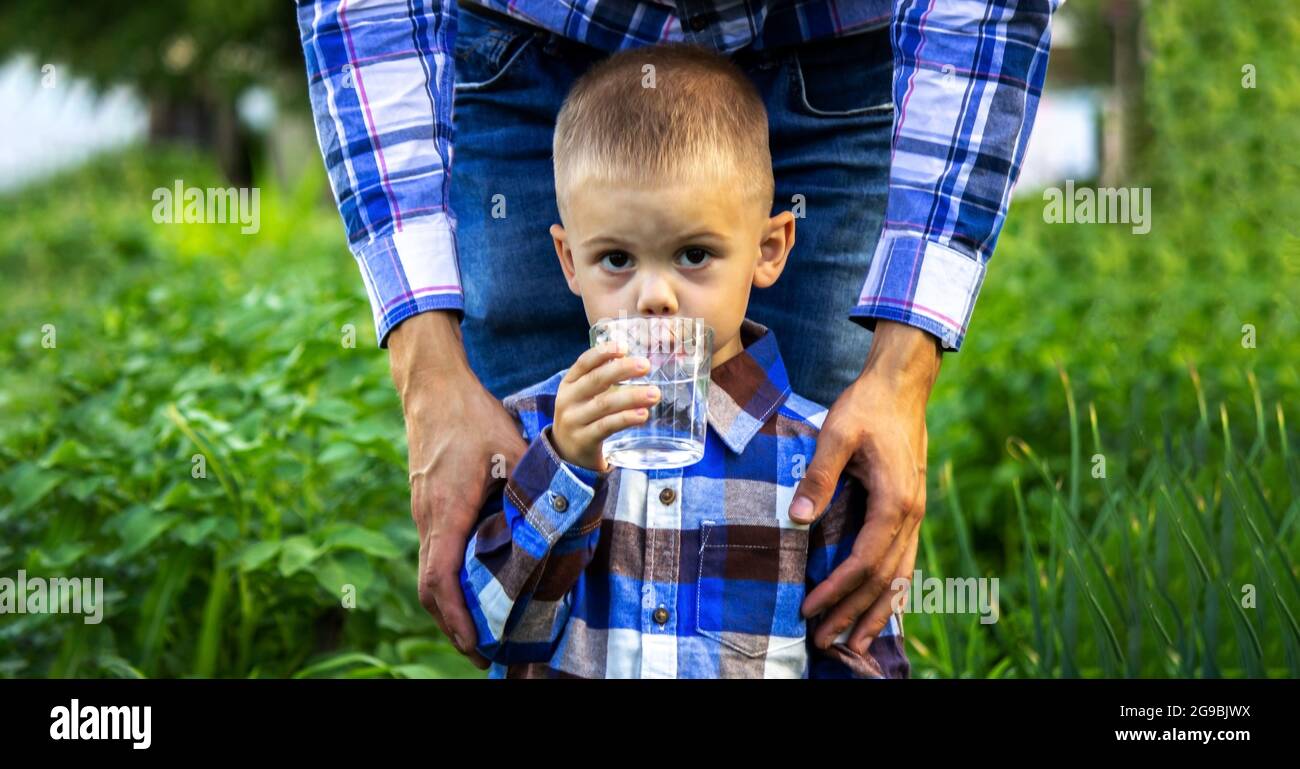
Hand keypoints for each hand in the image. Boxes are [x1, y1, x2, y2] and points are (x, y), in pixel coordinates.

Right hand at [388, 311, 526, 670]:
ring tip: (482, 629)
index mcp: (446, 511)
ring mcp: (423, 511)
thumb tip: (561, 520)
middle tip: (484, 653)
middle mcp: (428, 518)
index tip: (476, 645)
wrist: (433, 386)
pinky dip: (449, 579)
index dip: (456, 618)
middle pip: (430, 589)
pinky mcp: (427, 503)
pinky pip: (435, 552)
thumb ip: (532, 488)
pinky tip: (475, 584)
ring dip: (452, 605)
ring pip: (431, 572)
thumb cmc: (471, 416)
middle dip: (454, 626)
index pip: (439, 580)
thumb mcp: (510, 450)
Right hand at [551, 341, 659, 471]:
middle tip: (645, 365)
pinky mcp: (583, 440)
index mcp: (569, 382)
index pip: (584, 362)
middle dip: (622, 370)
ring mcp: (574, 421)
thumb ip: (604, 378)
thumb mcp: (584, 394)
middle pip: (596, 380)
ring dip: (631, 397)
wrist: (566, 451)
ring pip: (604, 404)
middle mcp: (568, 399)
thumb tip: (638, 362)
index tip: (624, 346)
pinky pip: (607, 427)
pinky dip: (626, 419)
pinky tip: (643, 414)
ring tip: (654, 394)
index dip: (603, 353)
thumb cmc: (583, 414)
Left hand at [787, 320, 942, 654]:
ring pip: (899, 576)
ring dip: (876, 612)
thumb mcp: (837, 433)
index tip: (810, 610)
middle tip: (824, 642)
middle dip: (853, 614)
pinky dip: (890, 590)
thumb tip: (798, 517)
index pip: (864, 561)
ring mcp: (915, 514)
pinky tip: (879, 608)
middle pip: (883, 579)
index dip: (837, 590)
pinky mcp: (909, 509)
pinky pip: (903, 561)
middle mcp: (911, 514)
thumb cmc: (867, 406)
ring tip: (854, 644)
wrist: (902, 384)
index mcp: (895, 501)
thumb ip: (818, 476)